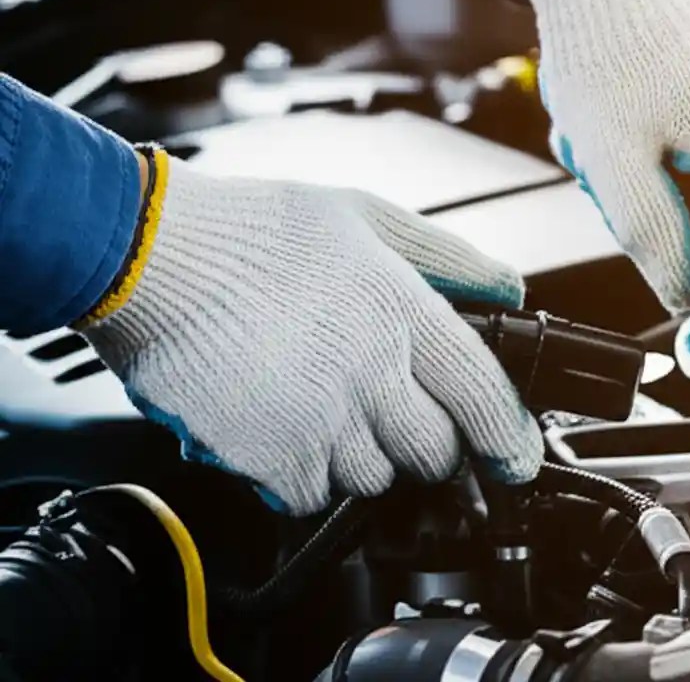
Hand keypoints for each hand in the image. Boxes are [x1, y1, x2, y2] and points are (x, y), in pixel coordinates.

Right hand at [80, 154, 542, 514]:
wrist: (149, 258)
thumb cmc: (253, 231)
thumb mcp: (366, 217)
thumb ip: (448, 256)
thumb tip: (509, 285)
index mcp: (404, 313)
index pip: (486, 397)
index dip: (510, 439)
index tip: (514, 458)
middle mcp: (372, 374)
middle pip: (436, 453)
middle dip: (427, 443)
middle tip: (393, 414)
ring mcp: (322, 422)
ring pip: (375, 479)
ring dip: (362, 457)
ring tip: (321, 406)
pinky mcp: (271, 459)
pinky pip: (313, 499)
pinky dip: (304, 478)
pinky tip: (282, 428)